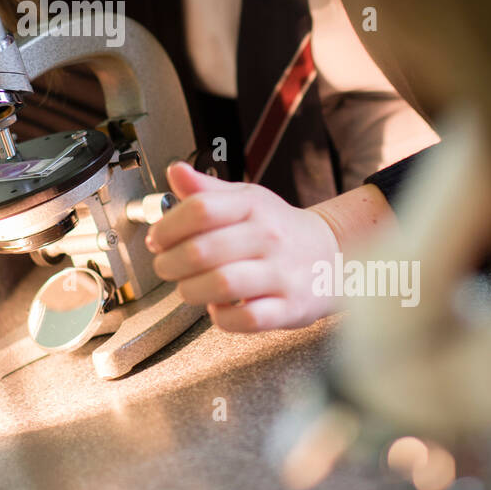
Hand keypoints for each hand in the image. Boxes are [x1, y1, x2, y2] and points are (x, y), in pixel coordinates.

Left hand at [144, 161, 339, 331]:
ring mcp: (281, 273)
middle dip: (170, 263)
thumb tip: (175, 171)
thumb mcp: (246, 199)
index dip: (167, 227)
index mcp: (253, 206)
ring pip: (221, 285)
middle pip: (203, 250)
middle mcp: (268, 237)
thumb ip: (206, 189)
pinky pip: (245, 318)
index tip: (157, 239)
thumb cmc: (279, 229)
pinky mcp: (289, 307)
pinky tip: (217, 307)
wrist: (333, 254)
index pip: (200, 209)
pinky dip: (221, 317)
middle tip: (165, 267)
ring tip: (188, 287)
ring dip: (191, 290)